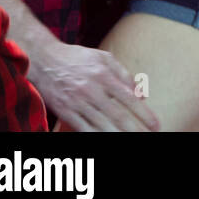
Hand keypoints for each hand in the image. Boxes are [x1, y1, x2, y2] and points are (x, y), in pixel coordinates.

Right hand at [28, 41, 159, 130]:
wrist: (43, 60)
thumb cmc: (78, 58)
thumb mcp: (104, 58)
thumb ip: (124, 74)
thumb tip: (141, 94)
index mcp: (104, 75)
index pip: (129, 98)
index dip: (144, 113)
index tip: (155, 124)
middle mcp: (91, 90)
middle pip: (116, 114)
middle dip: (134, 129)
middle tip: (148, 136)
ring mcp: (76, 102)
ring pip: (100, 124)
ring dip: (117, 134)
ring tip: (131, 141)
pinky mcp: (64, 111)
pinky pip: (82, 128)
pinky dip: (95, 136)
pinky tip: (106, 140)